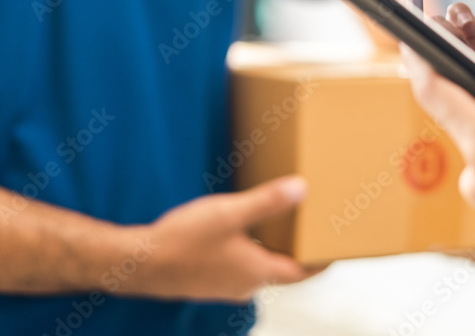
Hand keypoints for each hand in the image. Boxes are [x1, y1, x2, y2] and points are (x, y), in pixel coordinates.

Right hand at [120, 176, 318, 302]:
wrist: (140, 265)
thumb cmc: (184, 241)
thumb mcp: (230, 213)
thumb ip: (267, 202)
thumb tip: (302, 189)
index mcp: (258, 272)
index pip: (302, 272)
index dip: (320, 261)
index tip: (334, 249)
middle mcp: (245, 285)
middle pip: (281, 270)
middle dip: (295, 250)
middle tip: (305, 228)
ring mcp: (224, 286)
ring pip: (257, 268)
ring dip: (269, 249)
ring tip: (275, 224)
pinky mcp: (206, 281)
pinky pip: (237, 267)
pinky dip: (247, 250)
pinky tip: (236, 232)